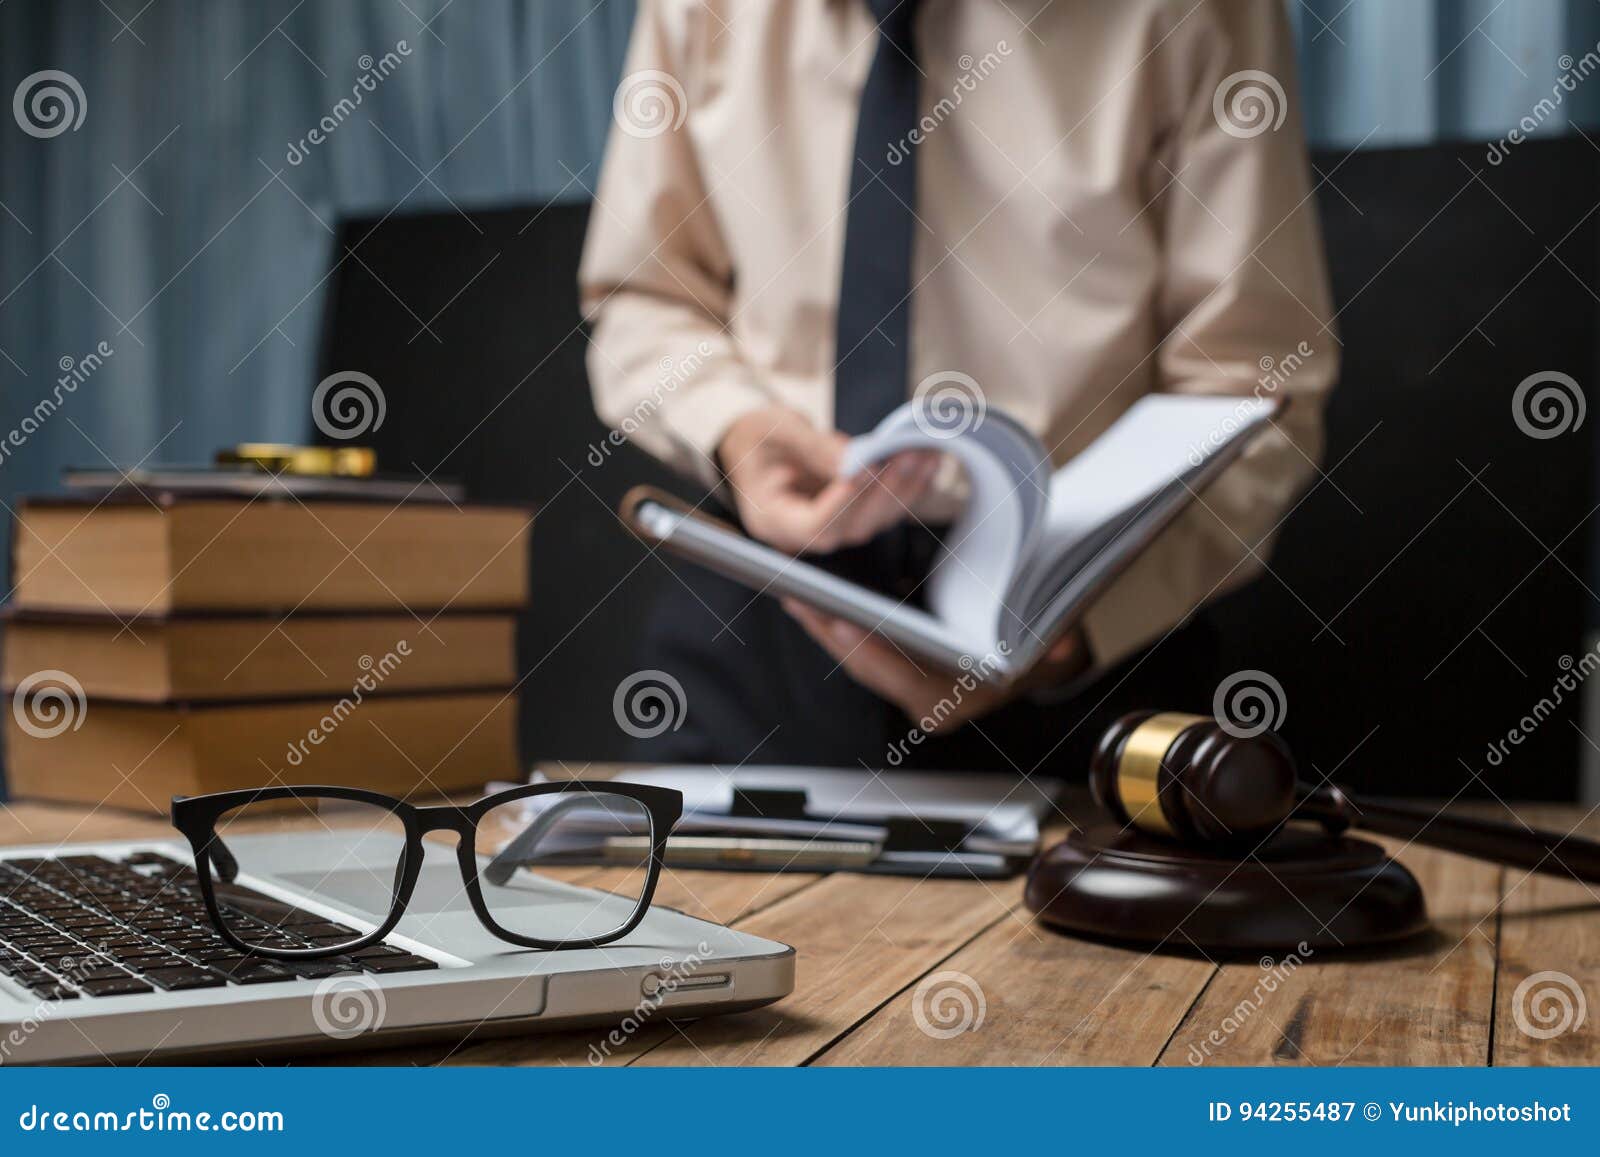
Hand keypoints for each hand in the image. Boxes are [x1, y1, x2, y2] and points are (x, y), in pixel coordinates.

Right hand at [716, 406, 939, 553]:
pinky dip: (907, 486)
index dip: (845, 502)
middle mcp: (803, 532)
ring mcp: (829, 526)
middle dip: (885, 491)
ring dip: (904, 488)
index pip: (814, 525)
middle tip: (909, 455)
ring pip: (874, 520)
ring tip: (925, 453)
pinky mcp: (850, 514)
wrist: (754, 445)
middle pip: (852, 527)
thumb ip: (813, 446)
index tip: (868, 467)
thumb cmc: (756, 439)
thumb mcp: (774, 430)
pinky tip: (926, 462)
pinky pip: (882, 508)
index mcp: (774, 518)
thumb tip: (853, 458)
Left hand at [782, 599, 1091, 729]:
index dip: (872, 652)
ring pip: (858, 662)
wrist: (1042, 659)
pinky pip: (861, 652)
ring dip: (824, 627)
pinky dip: (836, 626)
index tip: (841, 622)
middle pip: (870, 669)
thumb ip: (1058, 644)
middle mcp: (930, 703)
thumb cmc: (1043, 645)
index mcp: (962, 700)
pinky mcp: (897, 672)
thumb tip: (1064, 640)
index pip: (907, 681)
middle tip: (799, 598)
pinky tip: (811, 599)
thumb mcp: (1055, 641)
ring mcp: (911, 689)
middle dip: (832, 634)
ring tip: (794, 593)